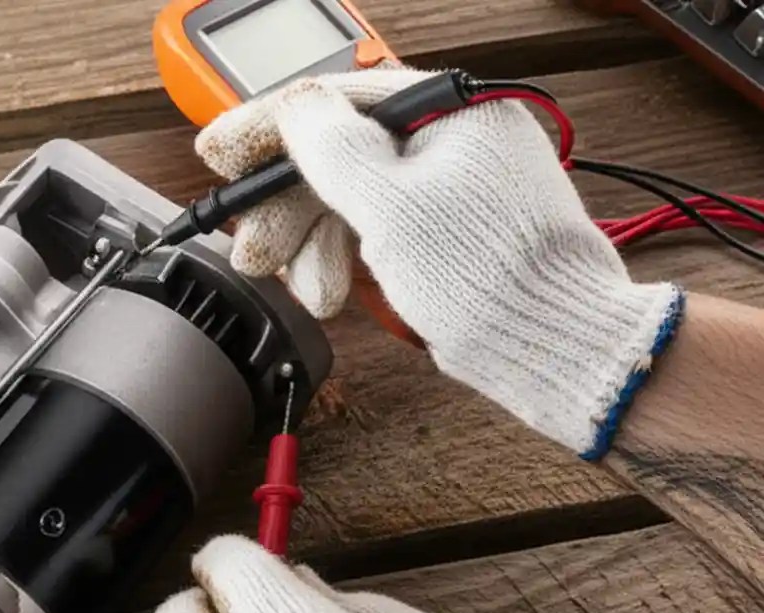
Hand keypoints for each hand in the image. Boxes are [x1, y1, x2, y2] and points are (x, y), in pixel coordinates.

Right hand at [198, 68, 682, 455]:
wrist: (556, 346)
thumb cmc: (491, 279)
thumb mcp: (391, 205)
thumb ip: (333, 148)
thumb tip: (296, 105)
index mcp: (449, 111)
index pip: (337, 101)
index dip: (268, 130)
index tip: (221, 152)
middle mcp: (454, 139)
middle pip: (342, 156)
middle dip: (290, 208)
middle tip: (253, 246)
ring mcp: (456, 185)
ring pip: (357, 198)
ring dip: (315, 243)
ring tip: (303, 288)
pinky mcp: (455, 229)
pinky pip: (383, 226)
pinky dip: (351, 255)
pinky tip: (332, 287)